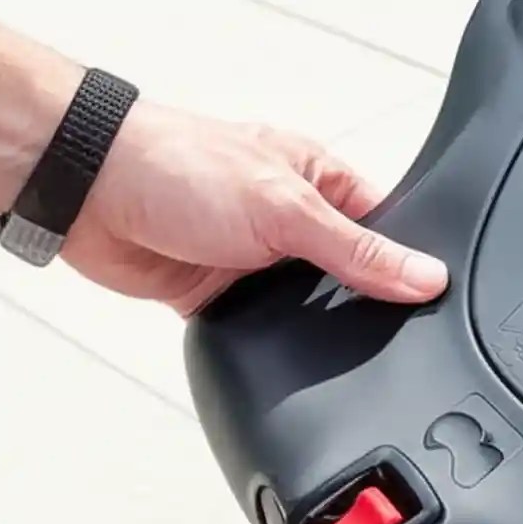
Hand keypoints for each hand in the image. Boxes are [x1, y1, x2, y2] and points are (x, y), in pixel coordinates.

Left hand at [62, 101, 448, 315]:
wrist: (87, 192)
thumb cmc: (178, 165)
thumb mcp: (288, 208)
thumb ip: (357, 251)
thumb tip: (423, 276)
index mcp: (319, 181)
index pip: (384, 227)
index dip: (408, 263)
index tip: (434, 300)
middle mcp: (291, 221)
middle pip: (350, 275)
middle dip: (363, 303)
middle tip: (392, 335)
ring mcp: (256, 261)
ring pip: (308, 310)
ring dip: (314, 327)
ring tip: (339, 349)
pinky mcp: (221, 296)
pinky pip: (263, 332)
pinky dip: (272, 345)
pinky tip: (289, 357)